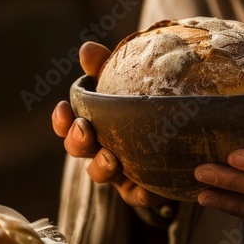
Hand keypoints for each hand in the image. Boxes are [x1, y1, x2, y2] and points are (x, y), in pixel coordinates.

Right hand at [51, 41, 169, 207]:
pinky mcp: (141, 188)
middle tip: (85, 129)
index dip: (61, 120)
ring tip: (112, 157)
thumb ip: (106, 67)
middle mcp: (100, 147)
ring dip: (101, 166)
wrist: (182, 132)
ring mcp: (119, 170)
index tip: (63, 108)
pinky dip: (139, 192)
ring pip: (100, 173)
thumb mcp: (127, 81)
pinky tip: (148, 187)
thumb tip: (87, 49)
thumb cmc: (143, 103)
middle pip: (78, 150)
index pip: (67, 125)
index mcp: (93, 124)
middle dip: (77, 141)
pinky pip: (136, 195)